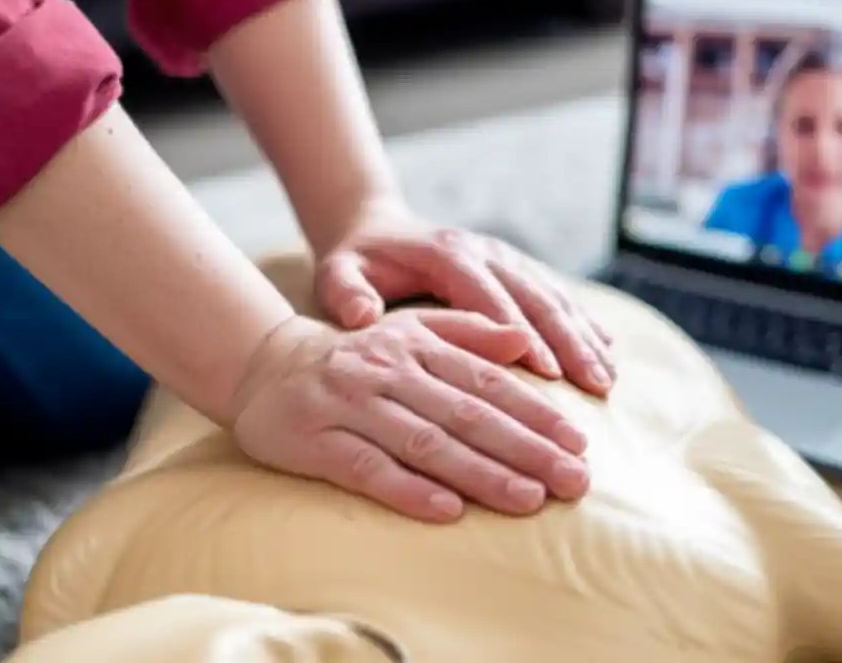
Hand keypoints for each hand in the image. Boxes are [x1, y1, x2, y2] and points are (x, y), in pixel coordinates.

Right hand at [227, 310, 590, 522]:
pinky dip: (409, 490)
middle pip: (467, 414)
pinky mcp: (315, 442)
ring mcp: (350, 407)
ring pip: (425, 443)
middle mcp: (388, 373)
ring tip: (529, 498)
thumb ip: (466, 332)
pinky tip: (449, 511)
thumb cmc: (353, 355)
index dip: (535, 412)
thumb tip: (525, 341)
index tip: (578, 442)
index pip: (487, 382)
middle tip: (574, 480)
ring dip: (481, 473)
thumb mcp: (408, 329)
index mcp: (416, 346)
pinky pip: (367, 469)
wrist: (263, 365)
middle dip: (526, 448)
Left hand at [313, 207, 615, 396]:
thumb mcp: (337, 273)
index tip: (547, 372)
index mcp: (446, 254)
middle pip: (535, 298)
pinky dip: (585, 325)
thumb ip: (346, 294)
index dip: (520, 333)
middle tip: (594, 385)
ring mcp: (506, 258)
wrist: (377, 230)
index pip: (489, 297)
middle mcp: (484, 251)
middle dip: (569, 343)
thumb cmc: (357, 262)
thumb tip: (363, 317)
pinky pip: (558, 297)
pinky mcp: (518, 269)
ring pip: (554, 298)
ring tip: (608, 380)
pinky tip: (610, 355)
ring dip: (585, 338)